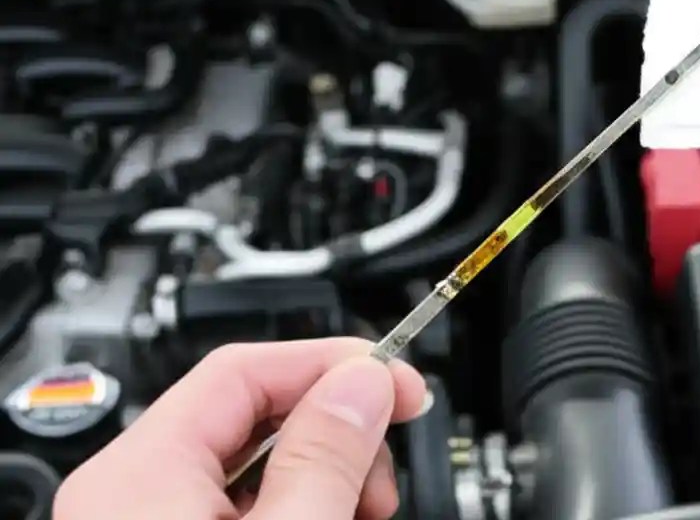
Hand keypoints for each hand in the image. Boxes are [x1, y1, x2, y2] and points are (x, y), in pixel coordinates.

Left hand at [53, 338, 430, 519]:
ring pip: (257, 464)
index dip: (335, 364)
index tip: (400, 384)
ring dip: (328, 474)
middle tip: (384, 467)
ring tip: (365, 510)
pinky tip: (333, 519)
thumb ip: (324, 457)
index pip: (246, 367)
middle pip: (255, 412)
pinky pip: (242, 505)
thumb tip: (363, 381)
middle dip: (338, 431)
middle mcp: (130, 493)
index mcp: (139, 474)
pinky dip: (300, 506)